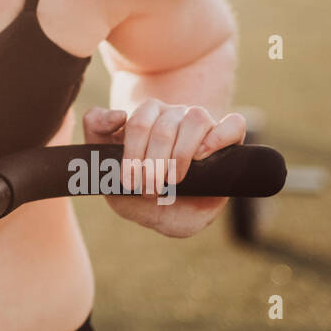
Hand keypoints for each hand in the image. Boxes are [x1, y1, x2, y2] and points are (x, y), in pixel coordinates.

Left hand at [82, 100, 246, 237]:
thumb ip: (96, 130)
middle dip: (153, 162)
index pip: (139, 121)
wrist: (165, 216)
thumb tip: (119, 114)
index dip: (133, 152)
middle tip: (148, 190)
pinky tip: (204, 156)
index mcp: (147, 116)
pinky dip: (221, 137)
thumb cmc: (134, 188)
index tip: (128, 181)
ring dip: (181, 154)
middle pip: (165, 125)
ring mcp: (202, 125)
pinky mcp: (228, 140)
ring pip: (196, 119)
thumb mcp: (104, 164)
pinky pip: (234, 124)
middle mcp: (174, 115)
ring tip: (173, 180)